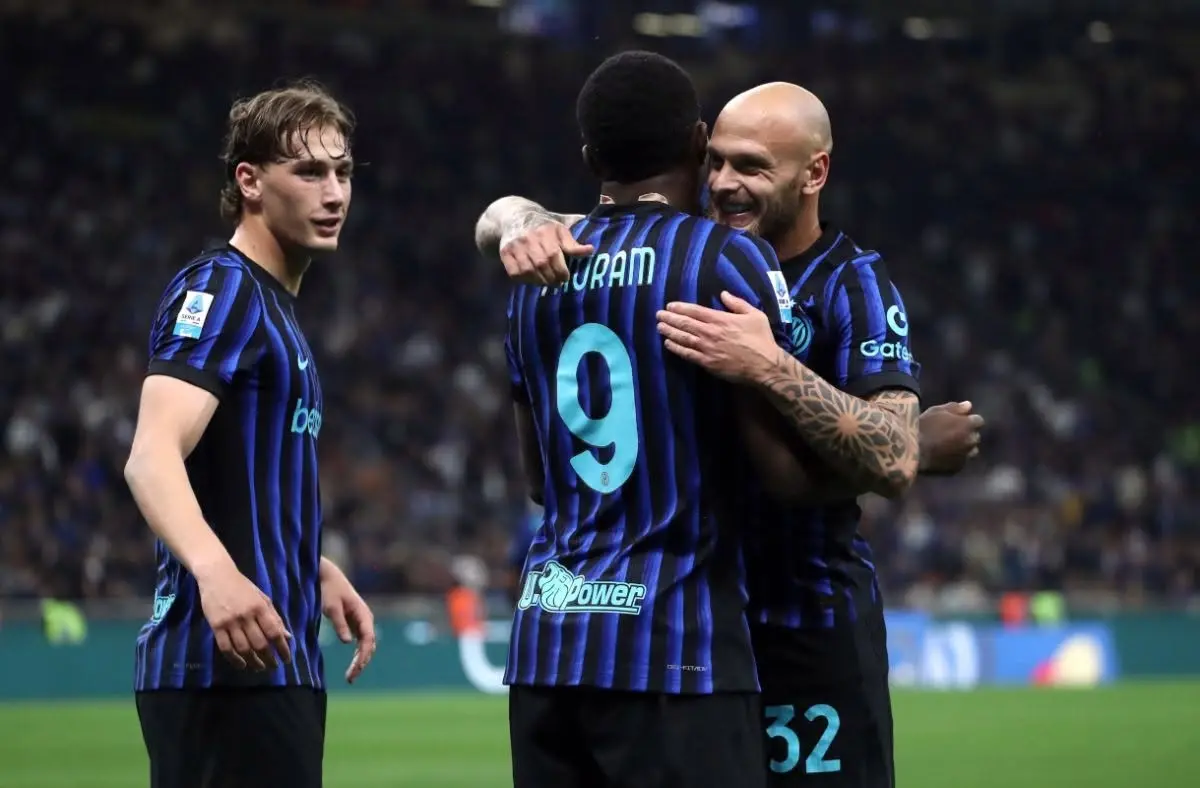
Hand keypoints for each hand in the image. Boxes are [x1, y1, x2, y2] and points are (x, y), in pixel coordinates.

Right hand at [196, 562, 291, 670]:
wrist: (217, 576)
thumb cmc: (243, 587)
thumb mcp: (263, 598)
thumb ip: (275, 617)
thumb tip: (287, 636)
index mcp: (260, 607)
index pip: (274, 632)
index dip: (282, 648)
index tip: (287, 659)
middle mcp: (246, 616)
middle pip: (260, 644)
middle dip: (269, 658)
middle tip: (274, 666)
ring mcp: (230, 622)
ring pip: (243, 648)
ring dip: (253, 661)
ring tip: (259, 668)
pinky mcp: (216, 626)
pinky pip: (226, 648)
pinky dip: (234, 659)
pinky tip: (242, 664)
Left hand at [320, 560, 376, 683]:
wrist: (326, 575)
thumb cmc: (328, 589)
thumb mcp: (331, 607)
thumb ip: (340, 624)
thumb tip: (347, 643)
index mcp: (363, 614)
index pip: (368, 639)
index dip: (363, 656)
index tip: (355, 669)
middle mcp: (366, 619)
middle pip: (369, 645)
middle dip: (362, 662)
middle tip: (350, 678)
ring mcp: (361, 621)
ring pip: (366, 645)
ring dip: (360, 660)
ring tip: (351, 676)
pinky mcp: (354, 623)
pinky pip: (360, 642)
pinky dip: (357, 654)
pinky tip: (352, 666)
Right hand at [500, 218, 591, 286]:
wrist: (514, 215)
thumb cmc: (543, 225)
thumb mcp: (560, 227)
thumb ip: (573, 240)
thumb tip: (590, 250)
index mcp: (545, 229)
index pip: (553, 254)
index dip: (561, 270)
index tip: (566, 277)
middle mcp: (529, 236)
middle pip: (541, 264)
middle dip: (552, 277)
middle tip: (558, 283)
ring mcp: (515, 245)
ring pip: (528, 271)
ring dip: (539, 281)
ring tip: (547, 282)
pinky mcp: (504, 252)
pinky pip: (515, 273)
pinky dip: (524, 280)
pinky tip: (533, 279)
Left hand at [656, 291, 778, 382]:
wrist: (765, 365)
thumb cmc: (761, 339)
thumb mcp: (755, 315)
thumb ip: (737, 303)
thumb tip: (723, 294)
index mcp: (720, 319)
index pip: (695, 311)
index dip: (680, 308)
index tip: (669, 306)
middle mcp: (710, 333)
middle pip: (685, 324)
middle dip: (670, 318)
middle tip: (658, 315)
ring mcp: (707, 349)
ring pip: (683, 338)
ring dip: (669, 332)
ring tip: (659, 327)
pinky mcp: (707, 363)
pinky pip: (687, 354)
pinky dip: (676, 348)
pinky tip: (668, 344)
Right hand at [919, 401, 984, 474]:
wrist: (912, 450)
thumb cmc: (923, 426)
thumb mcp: (936, 411)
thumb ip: (955, 408)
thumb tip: (969, 405)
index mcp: (968, 425)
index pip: (978, 421)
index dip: (968, 420)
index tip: (959, 421)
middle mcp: (971, 441)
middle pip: (975, 436)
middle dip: (967, 434)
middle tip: (952, 433)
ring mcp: (965, 456)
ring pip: (971, 451)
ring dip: (964, 447)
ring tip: (950, 446)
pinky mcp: (956, 468)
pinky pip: (960, 461)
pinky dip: (955, 458)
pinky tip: (944, 456)